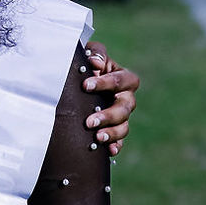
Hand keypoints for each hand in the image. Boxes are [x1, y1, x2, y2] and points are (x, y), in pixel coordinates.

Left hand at [81, 40, 138, 155]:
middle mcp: (125, 98)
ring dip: (112, 132)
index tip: (86, 86)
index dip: (104, 83)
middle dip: (108, 115)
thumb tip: (95, 63)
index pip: (120, 80)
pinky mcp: (114, 129)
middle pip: (125, 108)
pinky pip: (119, 140)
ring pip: (124, 126)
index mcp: (123, 78)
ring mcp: (121, 115)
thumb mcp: (90, 53)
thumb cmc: (87, 64)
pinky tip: (109, 151)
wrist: (80, 83)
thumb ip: (95, 53)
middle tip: (89, 121)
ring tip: (97, 137)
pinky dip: (115, 145)